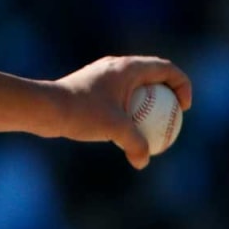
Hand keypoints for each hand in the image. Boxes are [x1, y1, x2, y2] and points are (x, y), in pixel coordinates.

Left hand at [50, 55, 191, 168]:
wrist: (45, 106)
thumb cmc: (81, 113)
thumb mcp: (114, 129)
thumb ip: (136, 145)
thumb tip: (143, 161)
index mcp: (127, 68)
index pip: (167, 68)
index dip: (183, 86)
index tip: (183, 109)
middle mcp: (116, 66)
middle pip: (153, 74)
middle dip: (169, 92)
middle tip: (175, 115)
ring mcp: (103, 74)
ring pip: (135, 85)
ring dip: (148, 100)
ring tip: (154, 126)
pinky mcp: (92, 85)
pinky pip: (120, 94)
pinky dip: (130, 107)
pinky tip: (127, 130)